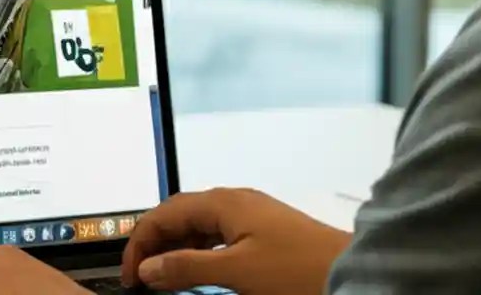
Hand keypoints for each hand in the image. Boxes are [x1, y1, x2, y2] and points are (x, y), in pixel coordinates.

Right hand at [122, 188, 351, 294]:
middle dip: (154, 244)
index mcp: (224, 203)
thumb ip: (187, 267)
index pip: (164, 214)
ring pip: (199, 227)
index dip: (140, 244)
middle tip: (140, 279)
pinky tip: (197, 272)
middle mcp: (235, 202)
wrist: (350, 271)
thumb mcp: (235, 272)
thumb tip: (148, 268)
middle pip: (179, 215)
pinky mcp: (264, 233)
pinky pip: (218, 237)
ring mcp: (251, 216)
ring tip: (163, 278)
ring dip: (176, 249)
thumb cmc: (298, 269)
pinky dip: (199, 253)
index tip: (129, 277)